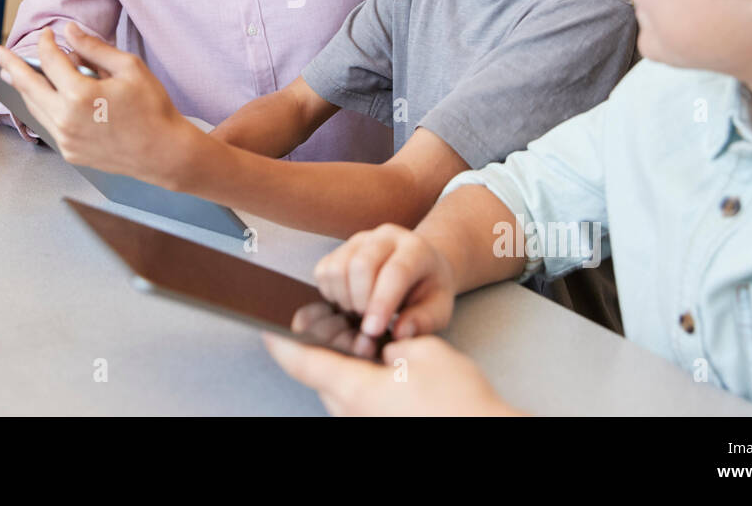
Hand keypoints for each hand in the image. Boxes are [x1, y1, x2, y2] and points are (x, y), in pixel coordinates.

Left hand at [0, 24, 190, 182]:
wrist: (165, 154)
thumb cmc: (153, 110)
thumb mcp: (129, 68)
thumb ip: (94, 48)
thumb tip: (70, 32)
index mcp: (80, 95)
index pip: (50, 61)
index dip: (45, 43)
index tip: (47, 34)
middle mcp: (66, 119)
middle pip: (29, 85)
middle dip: (11, 65)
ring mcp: (66, 139)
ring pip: (33, 107)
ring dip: (21, 88)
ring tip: (10, 73)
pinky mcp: (70, 152)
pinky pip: (46, 124)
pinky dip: (40, 108)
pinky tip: (38, 98)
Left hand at [263, 332, 517, 415]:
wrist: (484, 434)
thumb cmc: (456, 400)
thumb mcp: (423, 350)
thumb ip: (389, 340)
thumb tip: (378, 345)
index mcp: (354, 389)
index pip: (302, 361)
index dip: (282, 341)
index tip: (267, 327)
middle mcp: (350, 411)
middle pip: (317, 372)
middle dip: (320, 343)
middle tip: (332, 317)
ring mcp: (363, 422)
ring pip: (337, 386)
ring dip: (341, 360)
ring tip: (361, 336)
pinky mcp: (376, 424)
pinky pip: (354, 399)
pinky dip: (357, 377)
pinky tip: (377, 362)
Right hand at [314, 223, 456, 339]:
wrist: (421, 266)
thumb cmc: (428, 290)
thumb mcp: (439, 309)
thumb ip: (423, 321)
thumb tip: (401, 333)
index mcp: (416, 249)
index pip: (395, 271)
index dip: (381, 302)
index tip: (372, 331)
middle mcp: (386, 236)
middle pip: (360, 265)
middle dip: (360, 301)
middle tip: (368, 322)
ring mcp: (361, 239)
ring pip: (337, 267)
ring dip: (343, 298)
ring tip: (359, 312)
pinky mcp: (341, 247)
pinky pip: (323, 269)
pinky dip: (329, 292)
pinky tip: (348, 302)